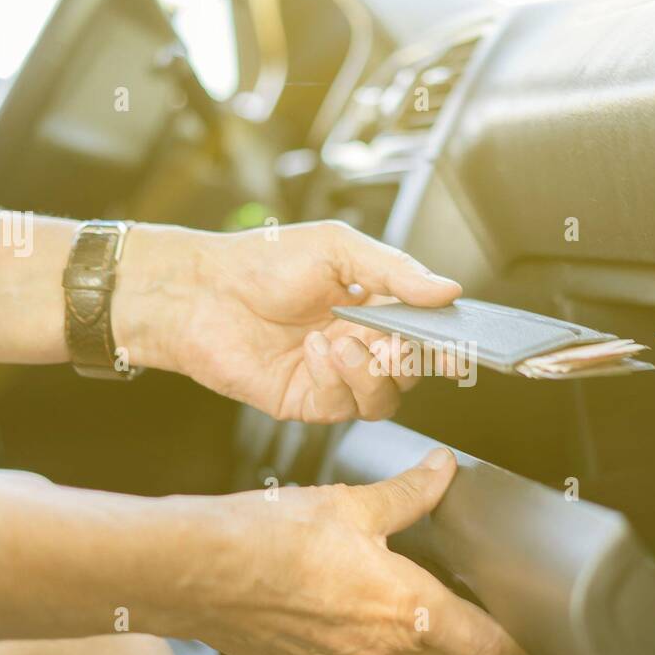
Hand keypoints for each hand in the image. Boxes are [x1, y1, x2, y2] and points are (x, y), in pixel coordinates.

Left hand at [115, 220, 460, 421]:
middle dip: (406, 359)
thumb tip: (446, 289)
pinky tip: (312, 352)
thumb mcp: (338, 248)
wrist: (202, 292)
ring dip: (370, 374)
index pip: (423, 333)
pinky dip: (333, 381)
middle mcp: (358, 345)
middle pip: (410, 372)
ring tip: (343, 343)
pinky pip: (341, 407)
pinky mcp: (307, 401)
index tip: (452, 344)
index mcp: (374, 307)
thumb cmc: (261, 262)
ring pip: (383, 399)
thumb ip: (396, 271)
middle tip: (391, 340)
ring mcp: (334, 377)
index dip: (442, 342)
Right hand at [166, 447, 527, 654]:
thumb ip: (411, 492)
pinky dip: (370, 648)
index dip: (512, 640)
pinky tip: (350, 610)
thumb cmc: (268, 539)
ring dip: (417, 641)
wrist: (198, 572)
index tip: (522, 630)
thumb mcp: (354, 504)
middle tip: (466, 603)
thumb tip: (442, 469)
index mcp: (409, 611)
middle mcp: (384, 653)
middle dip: (467, 637)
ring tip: (402, 597)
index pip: (487, 646)